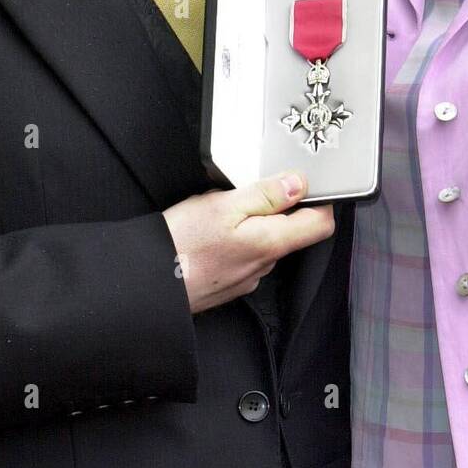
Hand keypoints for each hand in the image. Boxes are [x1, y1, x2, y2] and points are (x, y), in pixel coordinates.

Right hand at [162, 170, 333, 314]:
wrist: (147, 283)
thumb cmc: (181, 244)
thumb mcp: (224, 205)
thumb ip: (266, 194)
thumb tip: (298, 184)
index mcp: (271, 242)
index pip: (321, 224)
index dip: (320, 201)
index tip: (304, 184)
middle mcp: (265, 264)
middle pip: (291, 231)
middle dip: (276, 208)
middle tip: (244, 192)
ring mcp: (248, 277)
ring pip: (264, 241)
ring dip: (252, 224)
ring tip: (219, 213)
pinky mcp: (230, 283)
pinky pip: (244, 255)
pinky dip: (235, 240)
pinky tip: (209, 234)